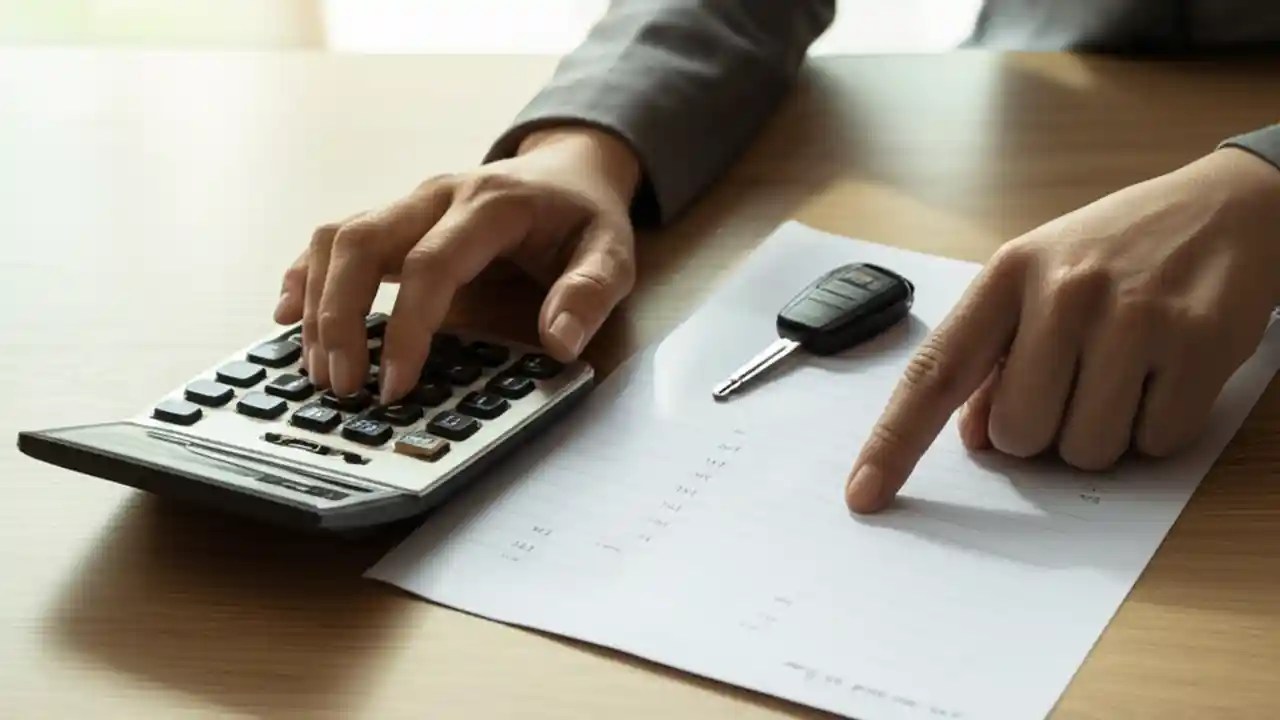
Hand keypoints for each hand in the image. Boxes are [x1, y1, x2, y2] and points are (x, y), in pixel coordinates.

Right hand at [273, 126, 640, 402]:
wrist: (568, 169)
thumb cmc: (585, 217)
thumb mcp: (613, 253)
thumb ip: (590, 293)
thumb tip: (560, 343)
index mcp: (490, 206)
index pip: (430, 265)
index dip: (406, 327)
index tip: (394, 384)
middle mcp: (437, 196)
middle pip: (361, 242)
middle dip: (338, 317)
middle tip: (342, 386)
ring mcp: (409, 203)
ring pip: (338, 238)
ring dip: (316, 302)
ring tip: (319, 369)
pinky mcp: (393, 218)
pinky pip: (333, 239)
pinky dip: (304, 275)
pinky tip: (287, 316)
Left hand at [846, 148, 1279, 512]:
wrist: (1226, 207)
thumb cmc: (1115, 253)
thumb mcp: (1038, 281)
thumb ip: (995, 356)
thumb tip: (974, 435)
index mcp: (1008, 275)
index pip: (936, 372)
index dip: (894, 442)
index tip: (863, 494)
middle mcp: (1065, 292)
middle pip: (1019, 435)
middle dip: (1042, 431)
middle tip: (1076, 380)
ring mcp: (1134, 317)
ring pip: (1086, 451)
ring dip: (1101, 434)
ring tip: (1125, 371)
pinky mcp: (1198, 345)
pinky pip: (1154, 444)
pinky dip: (1157, 428)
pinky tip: (1166, 373)